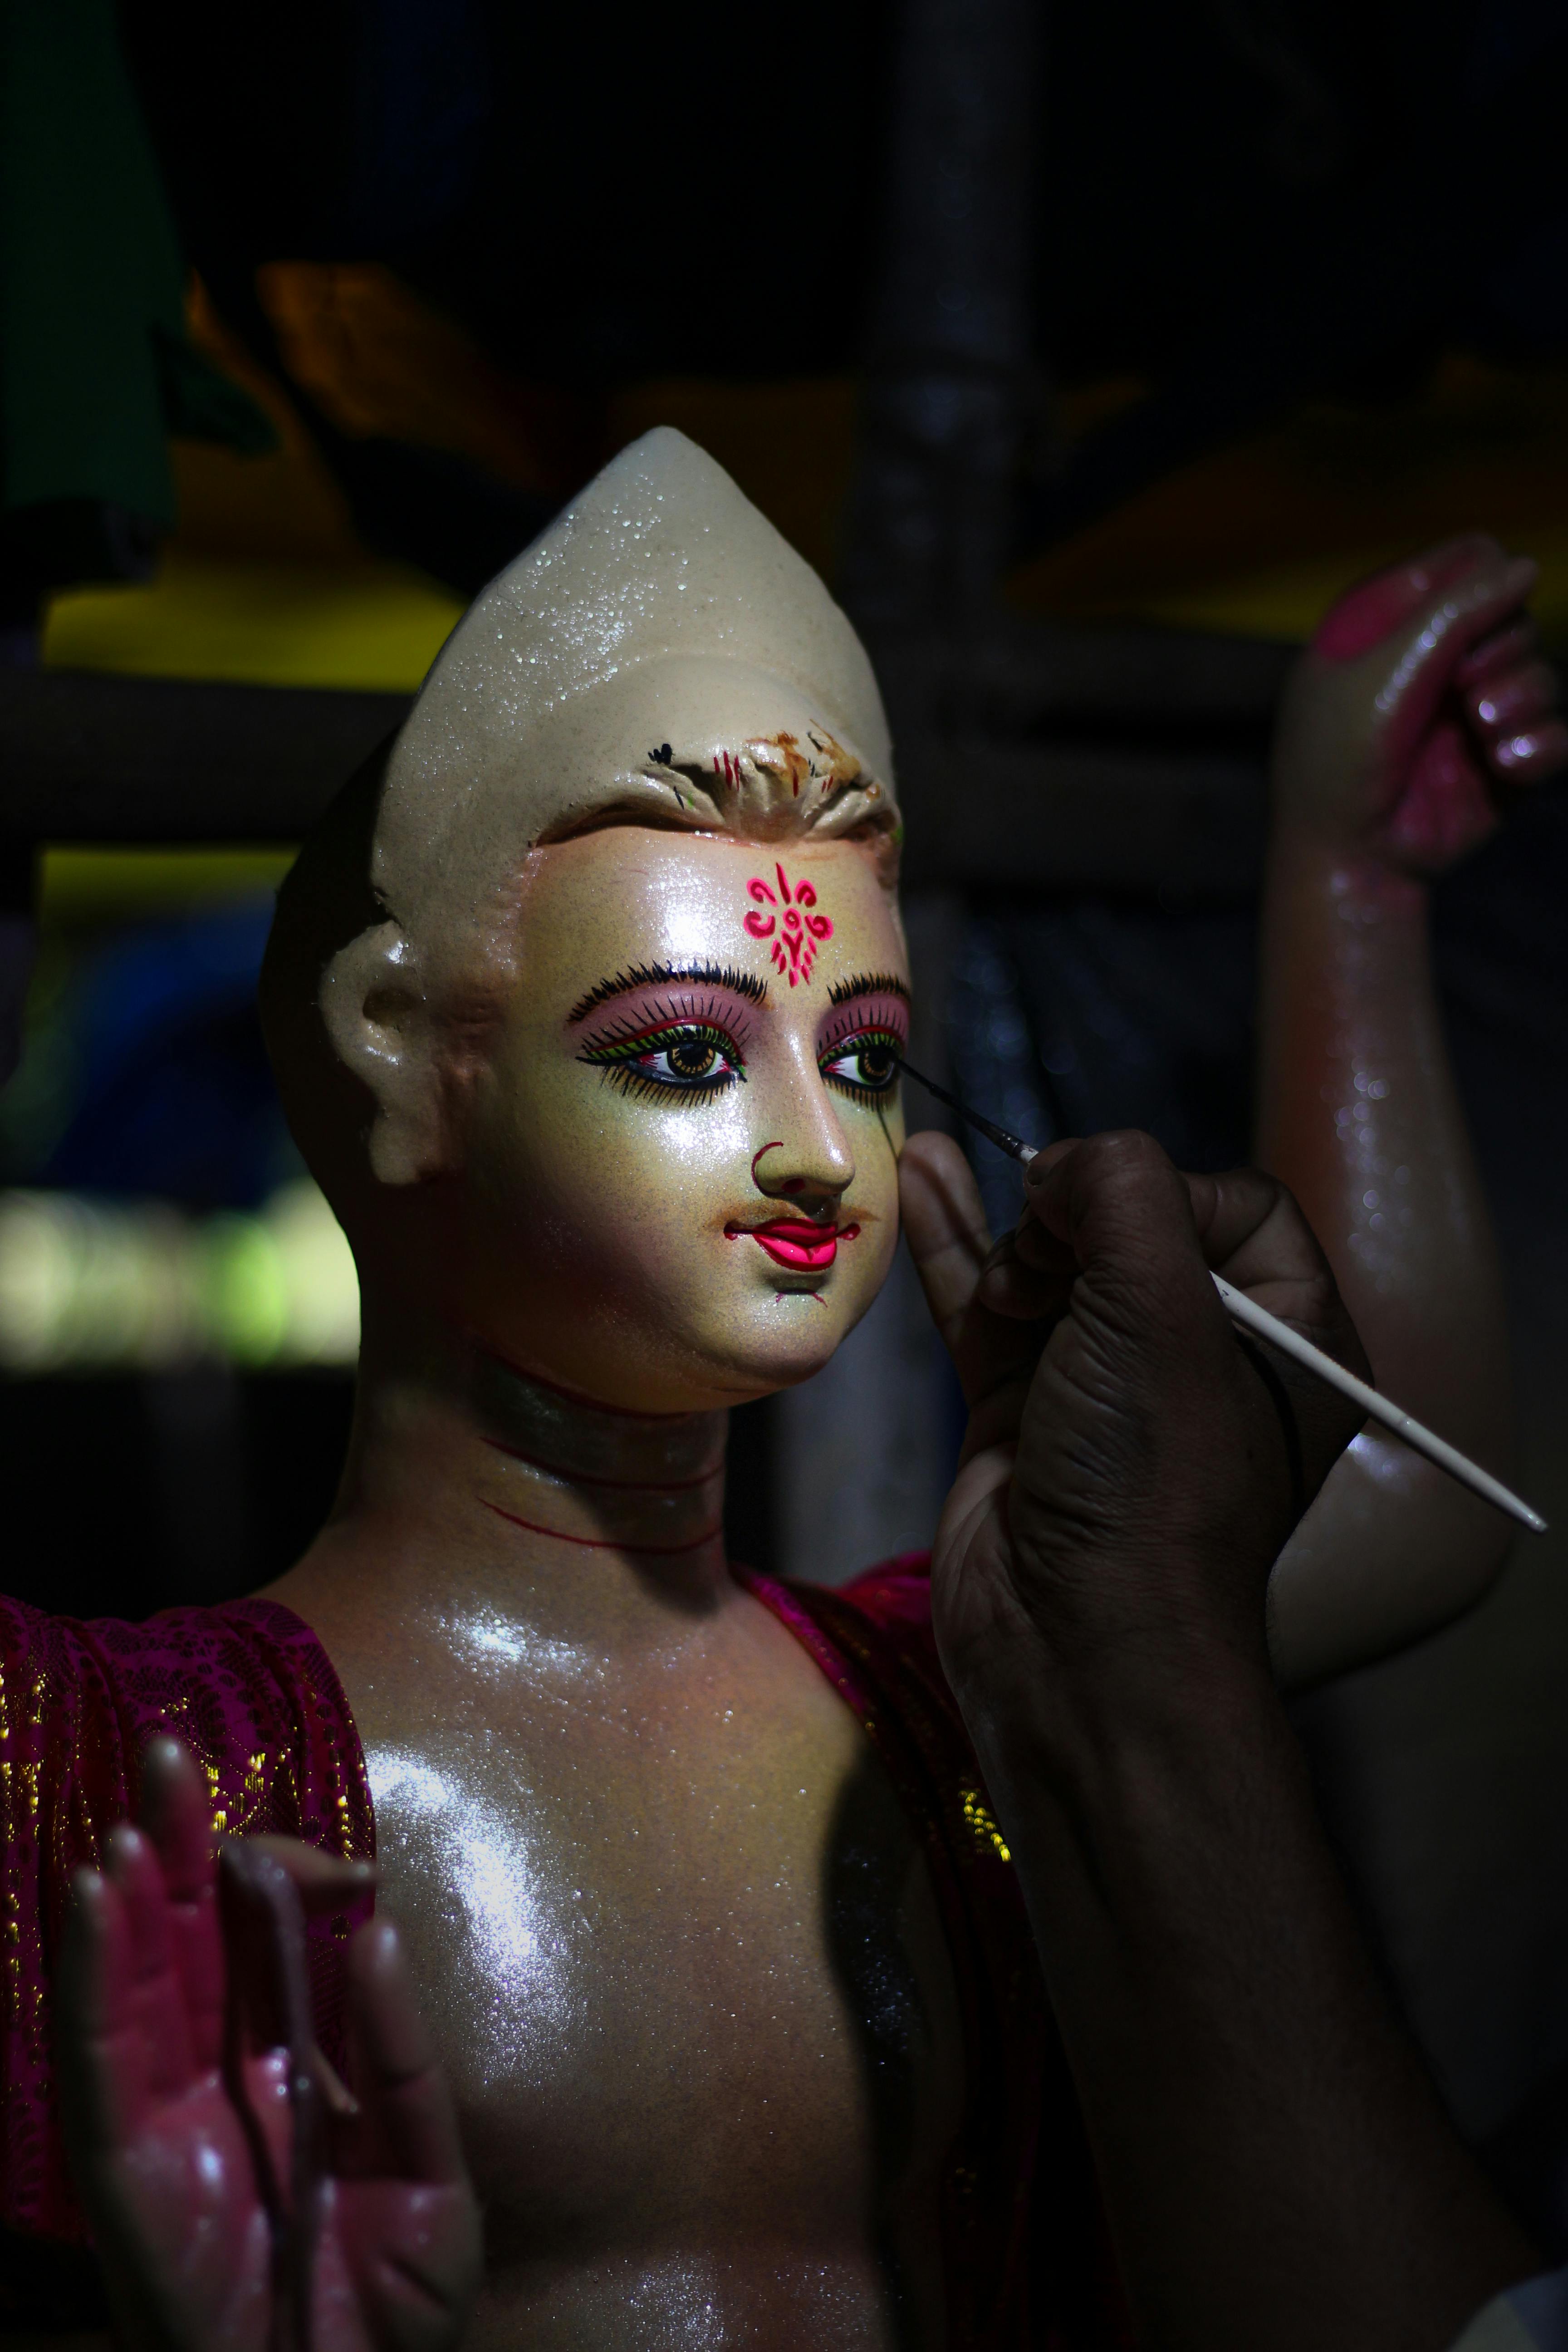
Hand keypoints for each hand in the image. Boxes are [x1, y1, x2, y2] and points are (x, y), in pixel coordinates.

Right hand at [58, 1739, 480, 2351]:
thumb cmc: (391, 2312)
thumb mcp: (432, 2176)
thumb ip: (403, 2060)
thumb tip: (378, 1934)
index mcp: (284, 2073)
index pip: (258, 1949)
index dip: (267, 1882)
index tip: (310, 1844)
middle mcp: (212, 2083)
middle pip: (179, 1944)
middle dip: (169, 1849)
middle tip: (165, 1751)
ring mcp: (161, 2124)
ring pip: (127, 1986)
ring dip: (119, 1896)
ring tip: (123, 1811)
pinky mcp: (124, 2170)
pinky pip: (99, 2059)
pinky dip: (91, 1977)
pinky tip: (92, 1902)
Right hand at [900, 1129, 1367, 1724]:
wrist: (1077, 1648)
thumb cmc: (1150, 1482)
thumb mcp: (1162, 1308)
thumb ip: (1121, 1194)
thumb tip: (1060, 1171)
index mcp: (1290, 1337)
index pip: (1236, 1204)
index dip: (1163, 1190)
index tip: (1105, 1220)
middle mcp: (1203, 1355)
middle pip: (1132, 1223)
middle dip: (1073, 1217)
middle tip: (1043, 1264)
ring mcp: (1104, 1385)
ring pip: (1049, 1262)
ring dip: (1001, 1218)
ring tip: (941, 1169)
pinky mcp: (1020, 1411)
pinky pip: (987, 1306)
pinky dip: (954, 1244)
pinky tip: (920, 1175)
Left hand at [1274, 533, 1566, 874]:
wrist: (1348, 859)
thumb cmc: (1340, 762)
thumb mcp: (1383, 673)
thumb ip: (1453, 611)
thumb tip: (1525, 565)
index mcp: (1390, 623)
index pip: (1468, 559)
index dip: (1482, 581)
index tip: (1463, 624)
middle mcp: (1433, 660)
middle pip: (1515, 612)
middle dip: (1503, 647)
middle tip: (1464, 691)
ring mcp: (1469, 711)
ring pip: (1542, 671)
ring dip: (1522, 696)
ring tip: (1483, 732)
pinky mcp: (1500, 759)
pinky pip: (1555, 732)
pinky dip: (1540, 744)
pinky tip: (1505, 764)